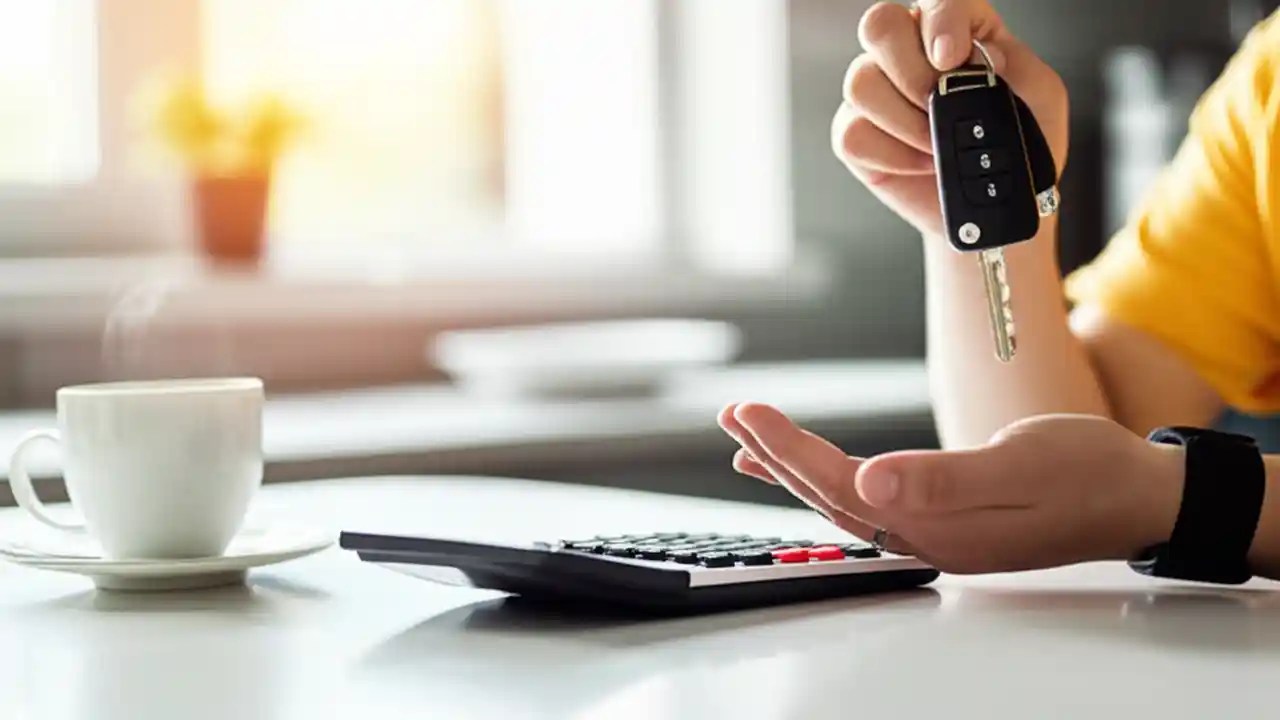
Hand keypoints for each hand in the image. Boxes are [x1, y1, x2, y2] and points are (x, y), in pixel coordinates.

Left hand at [719, 404, 1182, 573]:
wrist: (1135, 497)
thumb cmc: (1088, 474)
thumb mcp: (1022, 463)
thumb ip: (944, 478)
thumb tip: (872, 483)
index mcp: (939, 526)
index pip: (842, 487)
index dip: (789, 451)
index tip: (750, 414)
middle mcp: (926, 538)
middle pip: (830, 496)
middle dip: (775, 454)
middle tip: (734, 414)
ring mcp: (933, 533)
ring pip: (843, 499)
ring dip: (792, 466)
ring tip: (747, 435)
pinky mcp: (942, 520)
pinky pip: (866, 501)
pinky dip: (825, 478)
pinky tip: (801, 467)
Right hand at [832, 0, 1068, 236]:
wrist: (994, 203)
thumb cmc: (1018, 146)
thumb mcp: (1042, 98)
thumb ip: (1020, 66)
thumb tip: (986, 54)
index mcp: (956, 30)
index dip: (940, 20)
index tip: (951, 57)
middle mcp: (909, 52)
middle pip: (880, 26)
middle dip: (913, 73)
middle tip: (940, 106)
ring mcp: (877, 91)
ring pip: (861, 83)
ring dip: (905, 122)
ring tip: (937, 144)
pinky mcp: (855, 133)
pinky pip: (853, 134)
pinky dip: (892, 156)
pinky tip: (918, 162)